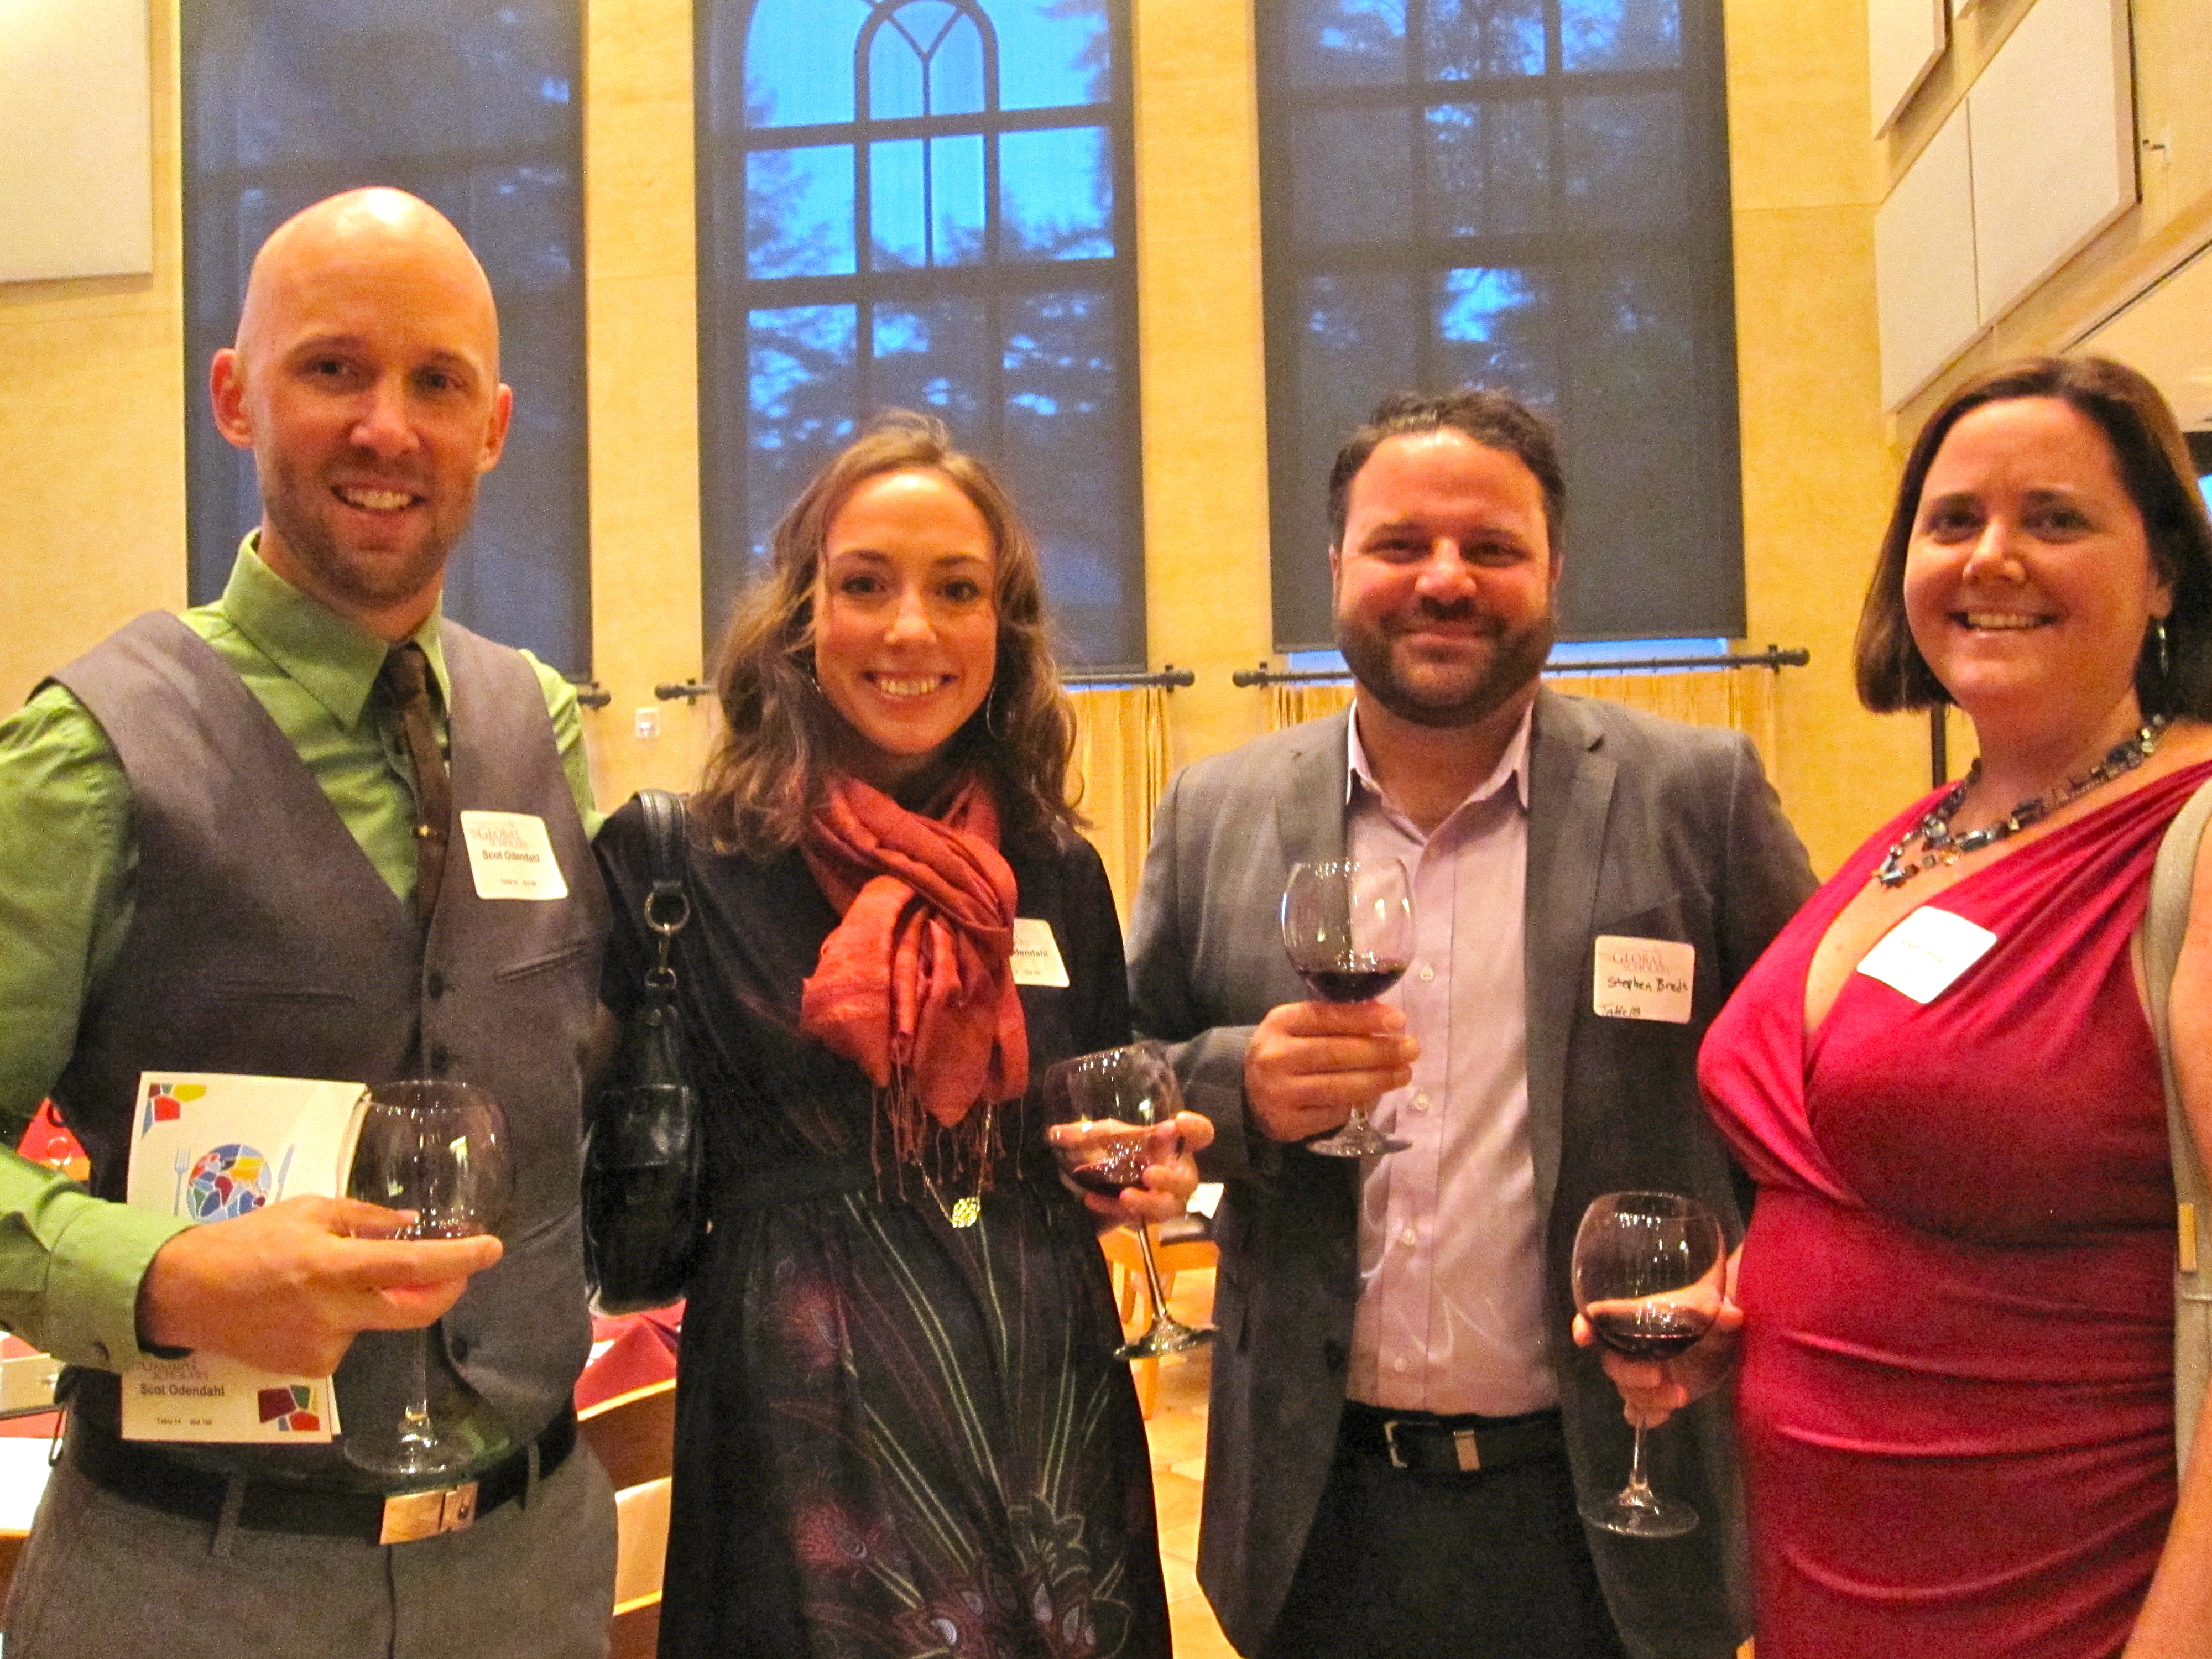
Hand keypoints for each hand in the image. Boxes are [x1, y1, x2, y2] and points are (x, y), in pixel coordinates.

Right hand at [136, 1195, 502, 1374]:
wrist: (184, 1294)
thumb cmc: (246, 1241)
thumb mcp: (307, 1211)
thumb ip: (364, 1219)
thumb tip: (411, 1228)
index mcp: (332, 1265)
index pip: (412, 1268)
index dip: (459, 1261)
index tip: (492, 1249)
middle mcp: (332, 1312)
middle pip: (414, 1313)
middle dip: (446, 1292)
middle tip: (456, 1271)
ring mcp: (321, 1346)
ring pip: (376, 1324)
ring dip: (376, 1301)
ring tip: (328, 1279)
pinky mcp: (307, 1369)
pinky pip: (346, 1341)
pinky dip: (343, 1321)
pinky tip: (306, 1307)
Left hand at [1052, 1112, 1216, 1227]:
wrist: (1107, 1179)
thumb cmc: (1119, 1148)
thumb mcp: (1104, 1136)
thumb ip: (1084, 1134)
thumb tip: (1053, 1133)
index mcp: (1174, 1145)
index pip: (1201, 1135)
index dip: (1197, 1130)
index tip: (1178, 1121)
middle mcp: (1175, 1172)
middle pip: (1188, 1181)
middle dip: (1170, 1179)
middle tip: (1149, 1174)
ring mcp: (1163, 1198)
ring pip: (1170, 1207)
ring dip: (1149, 1203)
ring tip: (1126, 1196)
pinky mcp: (1145, 1217)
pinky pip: (1137, 1218)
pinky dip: (1113, 1209)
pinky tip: (1092, 1200)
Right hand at [1243, 1000, 1416, 1142]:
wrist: (1246, 1091)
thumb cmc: (1284, 1051)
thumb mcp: (1298, 1026)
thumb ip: (1333, 1019)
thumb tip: (1387, 1019)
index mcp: (1279, 1023)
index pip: (1327, 1016)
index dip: (1366, 1018)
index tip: (1400, 1020)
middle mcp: (1276, 1057)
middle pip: (1338, 1053)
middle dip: (1381, 1051)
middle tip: (1412, 1049)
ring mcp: (1280, 1093)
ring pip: (1341, 1087)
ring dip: (1379, 1080)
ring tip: (1404, 1073)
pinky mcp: (1288, 1124)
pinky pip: (1334, 1114)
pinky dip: (1358, 1104)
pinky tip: (1375, 1095)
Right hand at [1572, 1267, 1743, 1429]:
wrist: (1722, 1338)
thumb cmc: (1711, 1312)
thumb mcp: (1717, 1311)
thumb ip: (1721, 1314)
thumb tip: (1732, 1315)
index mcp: (1639, 1318)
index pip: (1600, 1318)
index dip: (1585, 1326)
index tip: (1584, 1338)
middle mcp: (1634, 1346)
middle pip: (1612, 1364)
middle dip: (1631, 1375)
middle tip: (1659, 1377)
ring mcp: (1643, 1373)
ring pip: (1626, 1391)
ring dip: (1648, 1398)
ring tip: (1680, 1396)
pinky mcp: (1656, 1395)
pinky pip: (1636, 1411)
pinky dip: (1645, 1416)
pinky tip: (1663, 1415)